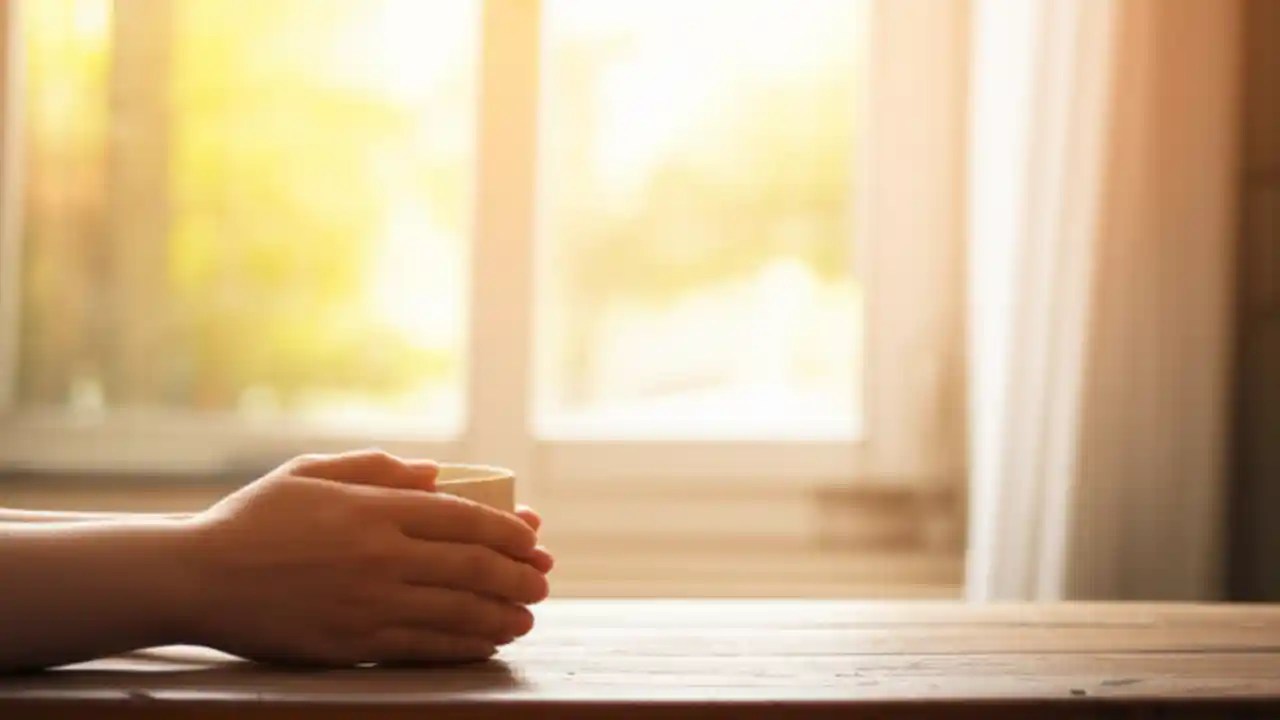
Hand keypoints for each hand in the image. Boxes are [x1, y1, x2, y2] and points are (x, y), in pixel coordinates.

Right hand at [178, 454, 550, 665]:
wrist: (197, 578)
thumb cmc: (253, 519)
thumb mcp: (310, 472)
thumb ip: (377, 469)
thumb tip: (436, 473)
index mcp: (373, 509)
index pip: (464, 517)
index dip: (508, 530)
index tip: (534, 539)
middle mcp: (380, 556)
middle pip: (472, 567)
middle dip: (519, 575)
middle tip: (543, 580)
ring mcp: (369, 604)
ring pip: (458, 612)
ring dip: (502, 615)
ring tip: (527, 616)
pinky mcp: (354, 645)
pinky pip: (425, 648)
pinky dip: (465, 646)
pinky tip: (486, 643)